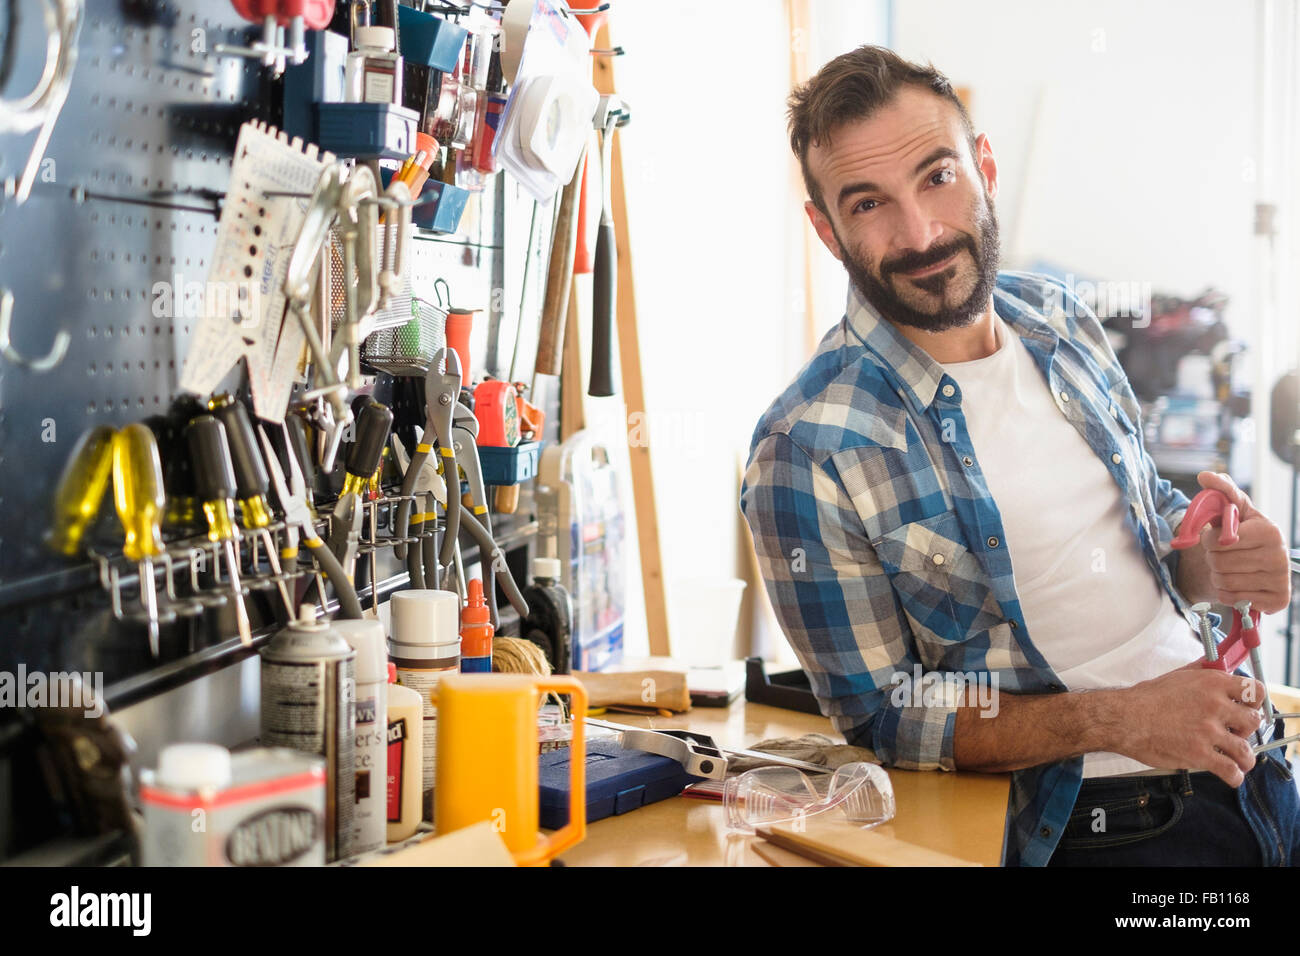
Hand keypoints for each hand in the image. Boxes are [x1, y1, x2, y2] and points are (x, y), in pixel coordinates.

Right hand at [1115, 666, 1265, 785]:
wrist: (1124, 718)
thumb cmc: (1146, 697)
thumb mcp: (1177, 676)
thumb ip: (1200, 671)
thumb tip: (1215, 665)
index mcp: (1212, 683)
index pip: (1255, 691)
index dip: (1255, 703)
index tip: (1249, 709)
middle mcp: (1215, 706)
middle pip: (1253, 722)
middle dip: (1247, 730)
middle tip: (1236, 734)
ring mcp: (1209, 731)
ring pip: (1246, 751)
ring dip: (1245, 758)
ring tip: (1239, 760)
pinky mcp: (1200, 754)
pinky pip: (1230, 770)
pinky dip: (1234, 776)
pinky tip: (1230, 775)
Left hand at [1190, 471, 1289, 613]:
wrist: (1253, 562)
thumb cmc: (1240, 533)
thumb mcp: (1233, 510)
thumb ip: (1220, 491)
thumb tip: (1205, 476)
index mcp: (1269, 530)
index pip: (1220, 540)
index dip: (1211, 540)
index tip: (1220, 538)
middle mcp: (1280, 555)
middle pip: (1220, 563)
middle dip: (1213, 559)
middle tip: (1224, 555)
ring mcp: (1281, 579)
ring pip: (1225, 581)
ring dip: (1218, 576)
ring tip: (1230, 569)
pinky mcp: (1278, 600)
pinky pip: (1233, 599)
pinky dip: (1227, 594)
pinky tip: (1237, 584)